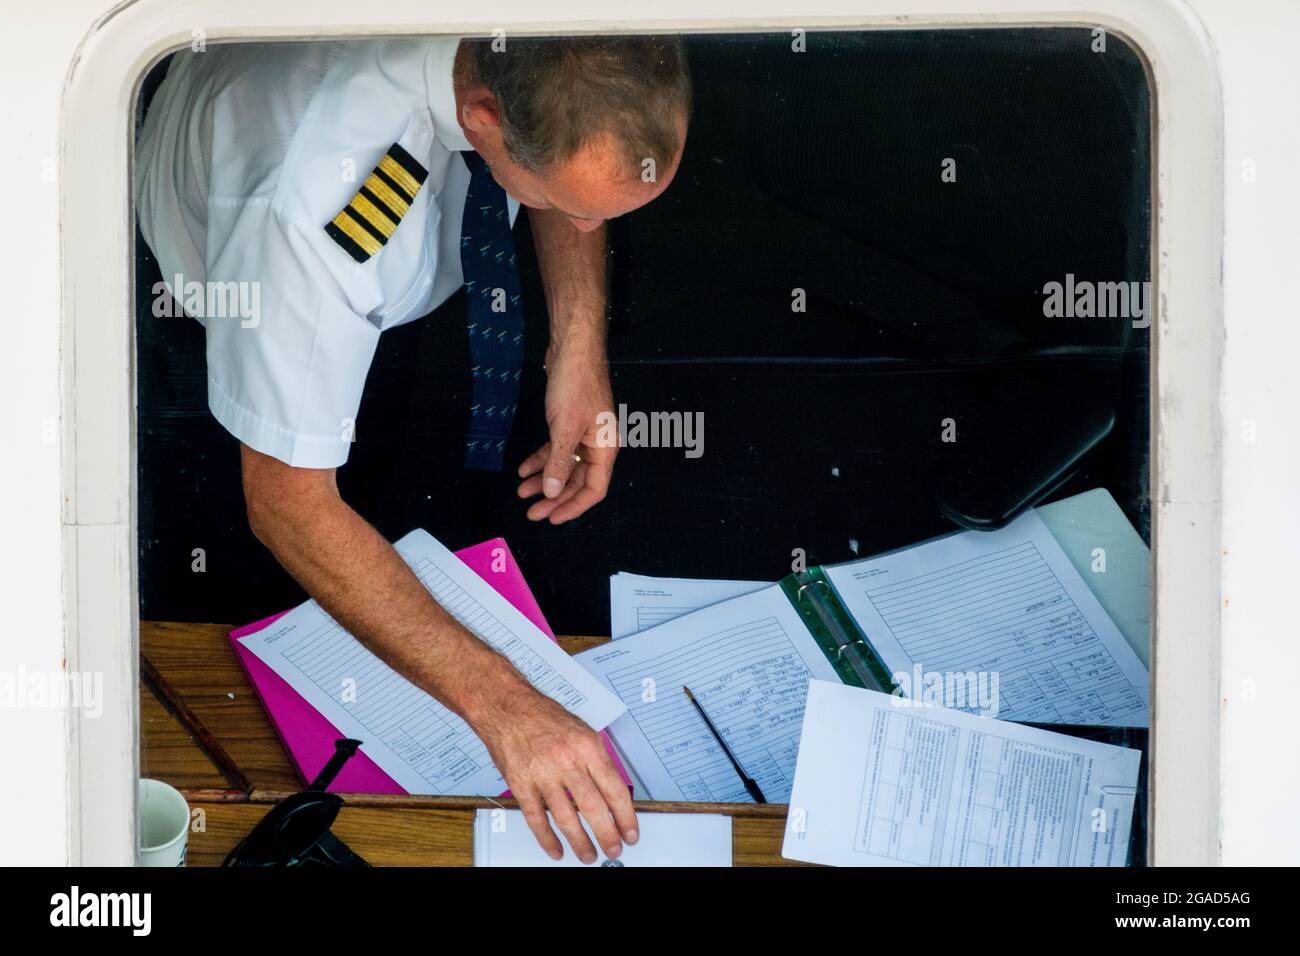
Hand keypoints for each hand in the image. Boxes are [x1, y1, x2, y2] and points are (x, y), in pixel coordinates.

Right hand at [478, 680, 638, 862]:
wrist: (507, 706)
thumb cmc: (544, 717)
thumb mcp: (582, 731)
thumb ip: (598, 760)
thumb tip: (614, 793)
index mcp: (588, 747)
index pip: (615, 790)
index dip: (626, 817)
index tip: (630, 832)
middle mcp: (567, 761)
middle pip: (593, 808)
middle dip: (608, 835)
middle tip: (614, 850)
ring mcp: (543, 774)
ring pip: (566, 818)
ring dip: (580, 842)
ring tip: (589, 855)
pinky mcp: (521, 784)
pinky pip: (537, 819)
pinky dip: (547, 839)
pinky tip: (556, 850)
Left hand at [517, 343, 616, 522]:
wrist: (572, 349)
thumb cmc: (575, 385)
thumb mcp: (565, 428)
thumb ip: (559, 462)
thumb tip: (553, 492)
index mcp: (605, 449)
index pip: (594, 490)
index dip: (573, 507)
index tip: (551, 518)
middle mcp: (597, 445)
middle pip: (577, 481)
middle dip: (554, 497)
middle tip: (531, 512)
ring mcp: (583, 435)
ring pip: (565, 467)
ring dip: (545, 480)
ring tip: (522, 492)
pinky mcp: (569, 424)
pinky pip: (556, 450)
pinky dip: (541, 460)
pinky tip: (524, 469)